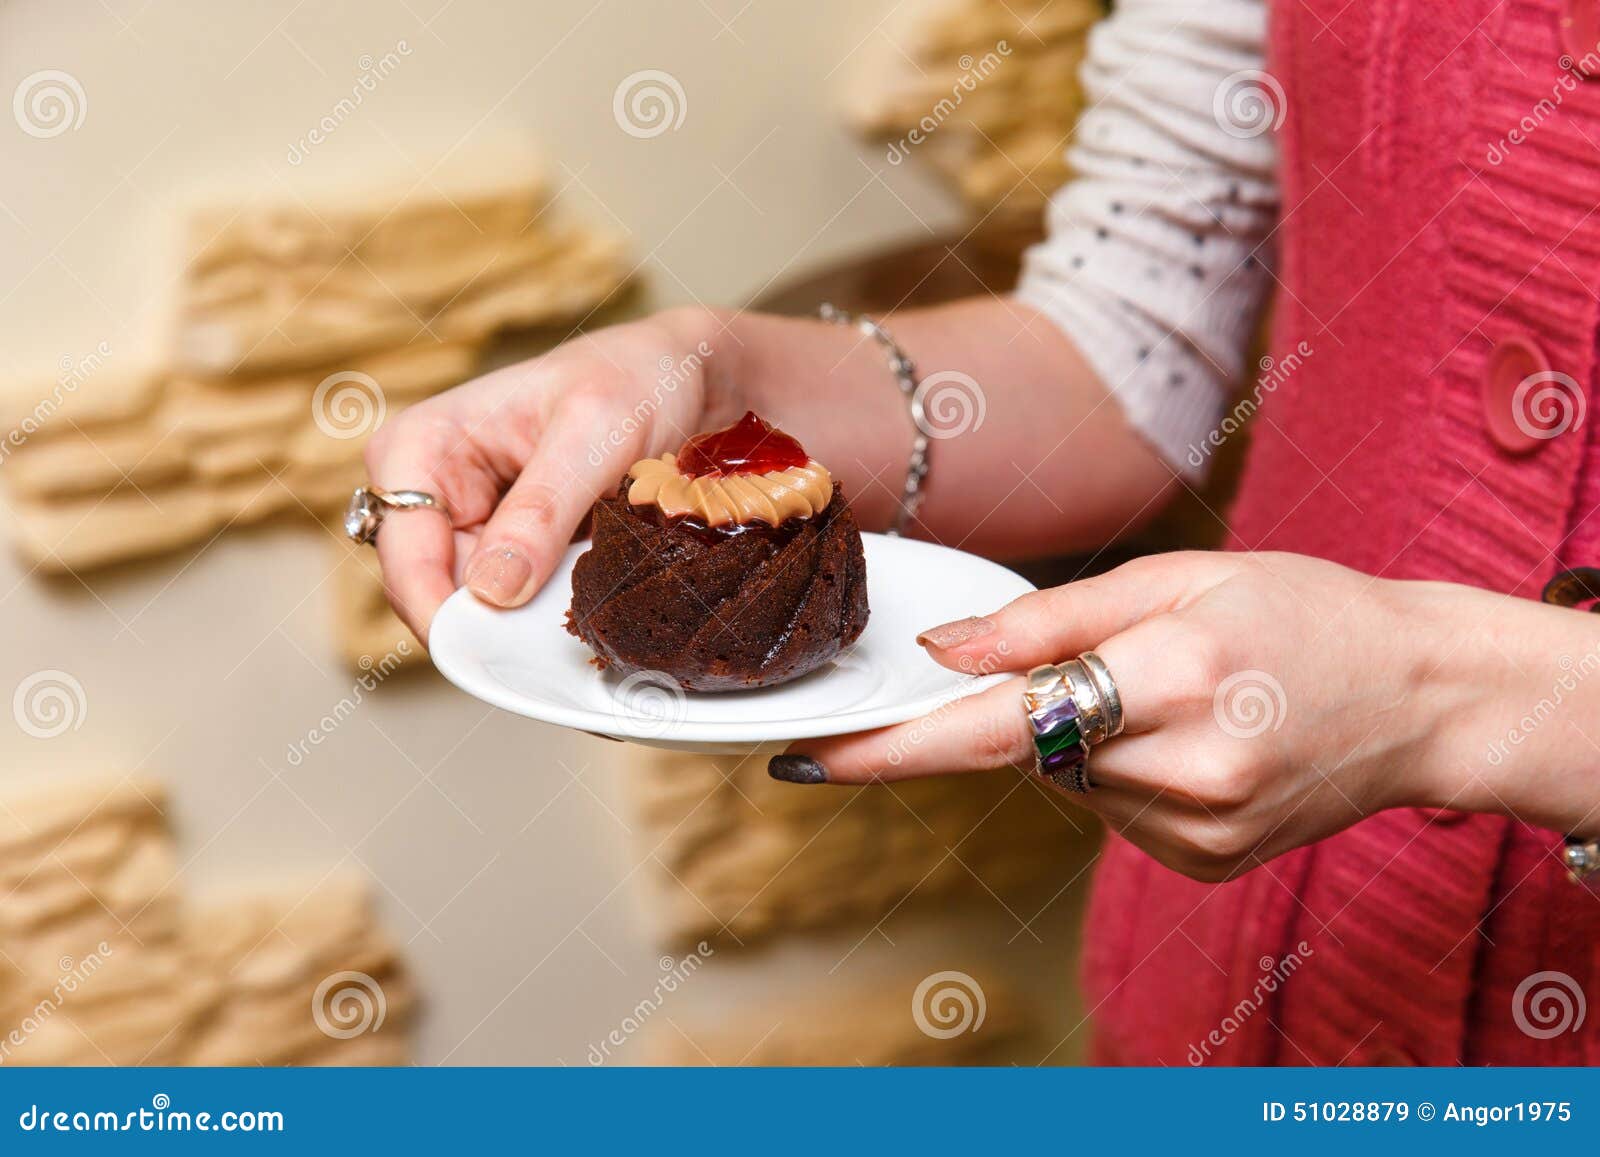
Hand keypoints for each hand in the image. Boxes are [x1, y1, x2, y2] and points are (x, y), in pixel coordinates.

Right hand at [363, 308, 722, 641]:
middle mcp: (430, 492)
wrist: (680, 377)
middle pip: (435, 594)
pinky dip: (551, 615)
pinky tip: (594, 606)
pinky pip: (518, 605)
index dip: (441, 614)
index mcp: (418, 447)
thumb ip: (541, 510)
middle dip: (493, 626)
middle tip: (562, 639)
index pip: (406, 554)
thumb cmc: (632, 378)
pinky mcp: (510, 552)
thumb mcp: (594, 434)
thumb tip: (492, 590)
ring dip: (529, 624)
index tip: (495, 656)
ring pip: (478, 609)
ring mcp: (469, 527)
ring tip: (593, 609)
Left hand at [772, 551, 1487, 881]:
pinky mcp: (1206, 863)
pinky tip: (1195, 737)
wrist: (1423, 694)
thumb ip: (1051, 619)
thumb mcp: (1182, 575)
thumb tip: (942, 650)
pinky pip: (1112, 813)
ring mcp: (1199, 830)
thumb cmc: (1303, 612)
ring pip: (1067, 782)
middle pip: (1027, 749)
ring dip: (1082, 736)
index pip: (992, 725)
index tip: (804, 759)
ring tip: (1176, 694)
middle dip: (1025, 707)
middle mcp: (1183, 768)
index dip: (890, 747)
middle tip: (1106, 663)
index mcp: (1172, 676)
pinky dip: (1123, 772)